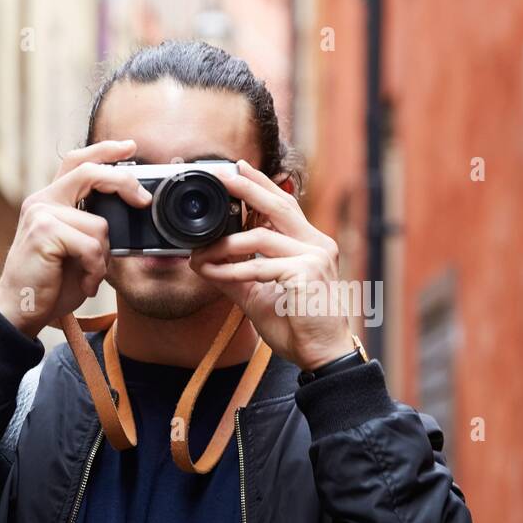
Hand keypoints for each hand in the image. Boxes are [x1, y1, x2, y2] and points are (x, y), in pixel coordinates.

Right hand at [0, 140, 150, 337]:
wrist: (21, 309)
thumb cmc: (52, 282)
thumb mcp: (78, 248)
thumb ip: (94, 227)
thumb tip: (129, 213)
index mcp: (50, 200)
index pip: (77, 162)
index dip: (104, 150)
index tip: (130, 147)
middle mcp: (42, 201)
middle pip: (89, 173)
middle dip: (123, 182)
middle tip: (143, 200)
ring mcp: (41, 214)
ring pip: (99, 224)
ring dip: (103, 257)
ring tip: (89, 274)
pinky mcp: (44, 232)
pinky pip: (92, 246)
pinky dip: (95, 269)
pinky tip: (84, 282)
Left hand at [189, 160, 356, 369]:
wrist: (322, 354)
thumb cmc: (298, 326)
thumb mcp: (260, 296)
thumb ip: (237, 274)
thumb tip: (205, 261)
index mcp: (311, 244)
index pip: (285, 205)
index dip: (262, 184)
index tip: (239, 167)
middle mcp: (317, 244)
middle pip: (278, 205)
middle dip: (247, 188)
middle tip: (221, 175)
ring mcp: (314, 257)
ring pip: (261, 236)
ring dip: (225, 245)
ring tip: (201, 254)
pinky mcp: (306, 273)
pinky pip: (259, 265)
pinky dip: (232, 269)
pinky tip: (214, 274)